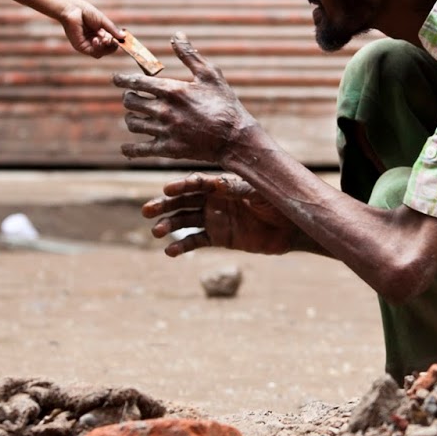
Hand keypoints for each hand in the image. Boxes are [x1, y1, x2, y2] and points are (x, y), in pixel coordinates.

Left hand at [55, 0, 122, 57]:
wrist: (73, 10)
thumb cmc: (86, 12)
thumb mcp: (103, 21)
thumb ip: (112, 30)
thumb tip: (123, 36)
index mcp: (99, 33)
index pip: (110, 42)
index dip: (115, 42)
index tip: (119, 39)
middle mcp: (93, 40)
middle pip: (106, 50)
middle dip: (111, 45)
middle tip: (110, 39)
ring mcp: (87, 44)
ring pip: (101, 53)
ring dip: (105, 48)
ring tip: (104, 39)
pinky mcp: (81, 47)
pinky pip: (93, 53)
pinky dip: (97, 48)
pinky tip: (96, 39)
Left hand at [114, 33, 255, 161]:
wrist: (235, 138)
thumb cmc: (225, 103)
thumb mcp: (210, 75)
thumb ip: (190, 55)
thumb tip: (176, 35)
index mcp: (172, 90)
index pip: (136, 82)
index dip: (122, 79)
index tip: (116, 79)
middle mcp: (164, 110)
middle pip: (130, 102)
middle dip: (129, 97)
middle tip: (132, 97)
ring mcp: (165, 131)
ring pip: (132, 123)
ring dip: (131, 118)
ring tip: (136, 117)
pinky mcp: (168, 149)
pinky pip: (139, 149)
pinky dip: (130, 149)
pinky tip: (126, 148)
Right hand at [143, 172, 296, 255]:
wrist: (290, 227)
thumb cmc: (277, 203)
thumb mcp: (258, 193)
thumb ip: (237, 189)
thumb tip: (218, 185)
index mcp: (222, 185)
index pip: (196, 183)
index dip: (181, 186)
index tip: (167, 190)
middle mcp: (214, 200)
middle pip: (183, 201)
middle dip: (164, 205)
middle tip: (146, 210)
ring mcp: (214, 219)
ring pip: (185, 221)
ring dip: (168, 225)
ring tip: (155, 231)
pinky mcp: (219, 238)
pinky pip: (195, 241)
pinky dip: (182, 246)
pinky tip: (169, 252)